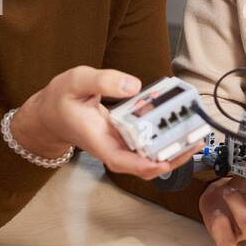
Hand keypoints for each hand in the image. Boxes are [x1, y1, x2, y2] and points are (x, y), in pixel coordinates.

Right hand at [12, 66, 195, 178]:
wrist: (50, 113)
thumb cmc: (60, 99)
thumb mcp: (77, 81)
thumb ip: (103, 81)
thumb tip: (133, 85)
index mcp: (97, 139)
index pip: (121, 161)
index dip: (145, 165)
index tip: (165, 161)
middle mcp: (111, 146)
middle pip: (142, 164)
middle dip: (170, 158)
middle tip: (194, 142)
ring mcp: (118, 143)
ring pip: (148, 156)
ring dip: (172, 150)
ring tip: (195, 137)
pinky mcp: (124, 137)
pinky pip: (146, 143)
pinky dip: (164, 138)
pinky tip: (180, 126)